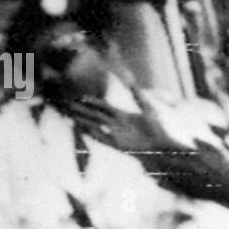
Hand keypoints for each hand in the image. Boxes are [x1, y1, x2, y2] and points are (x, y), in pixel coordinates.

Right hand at [65, 93, 187, 155]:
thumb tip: (132, 82)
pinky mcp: (116, 144)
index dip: (93, 102)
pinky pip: (101, 137)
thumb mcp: (147, 108)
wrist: (159, 146)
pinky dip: (92, 133)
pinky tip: (83, 129)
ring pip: (96, 125)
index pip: (103, 107)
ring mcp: (115, 134)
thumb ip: (138, 96)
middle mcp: (115, 124)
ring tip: (71, 116)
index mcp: (121, 116)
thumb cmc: (156, 129)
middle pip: (96, 115)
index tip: (82, 96)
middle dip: (83, 110)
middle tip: (70, 105)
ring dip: (83, 121)